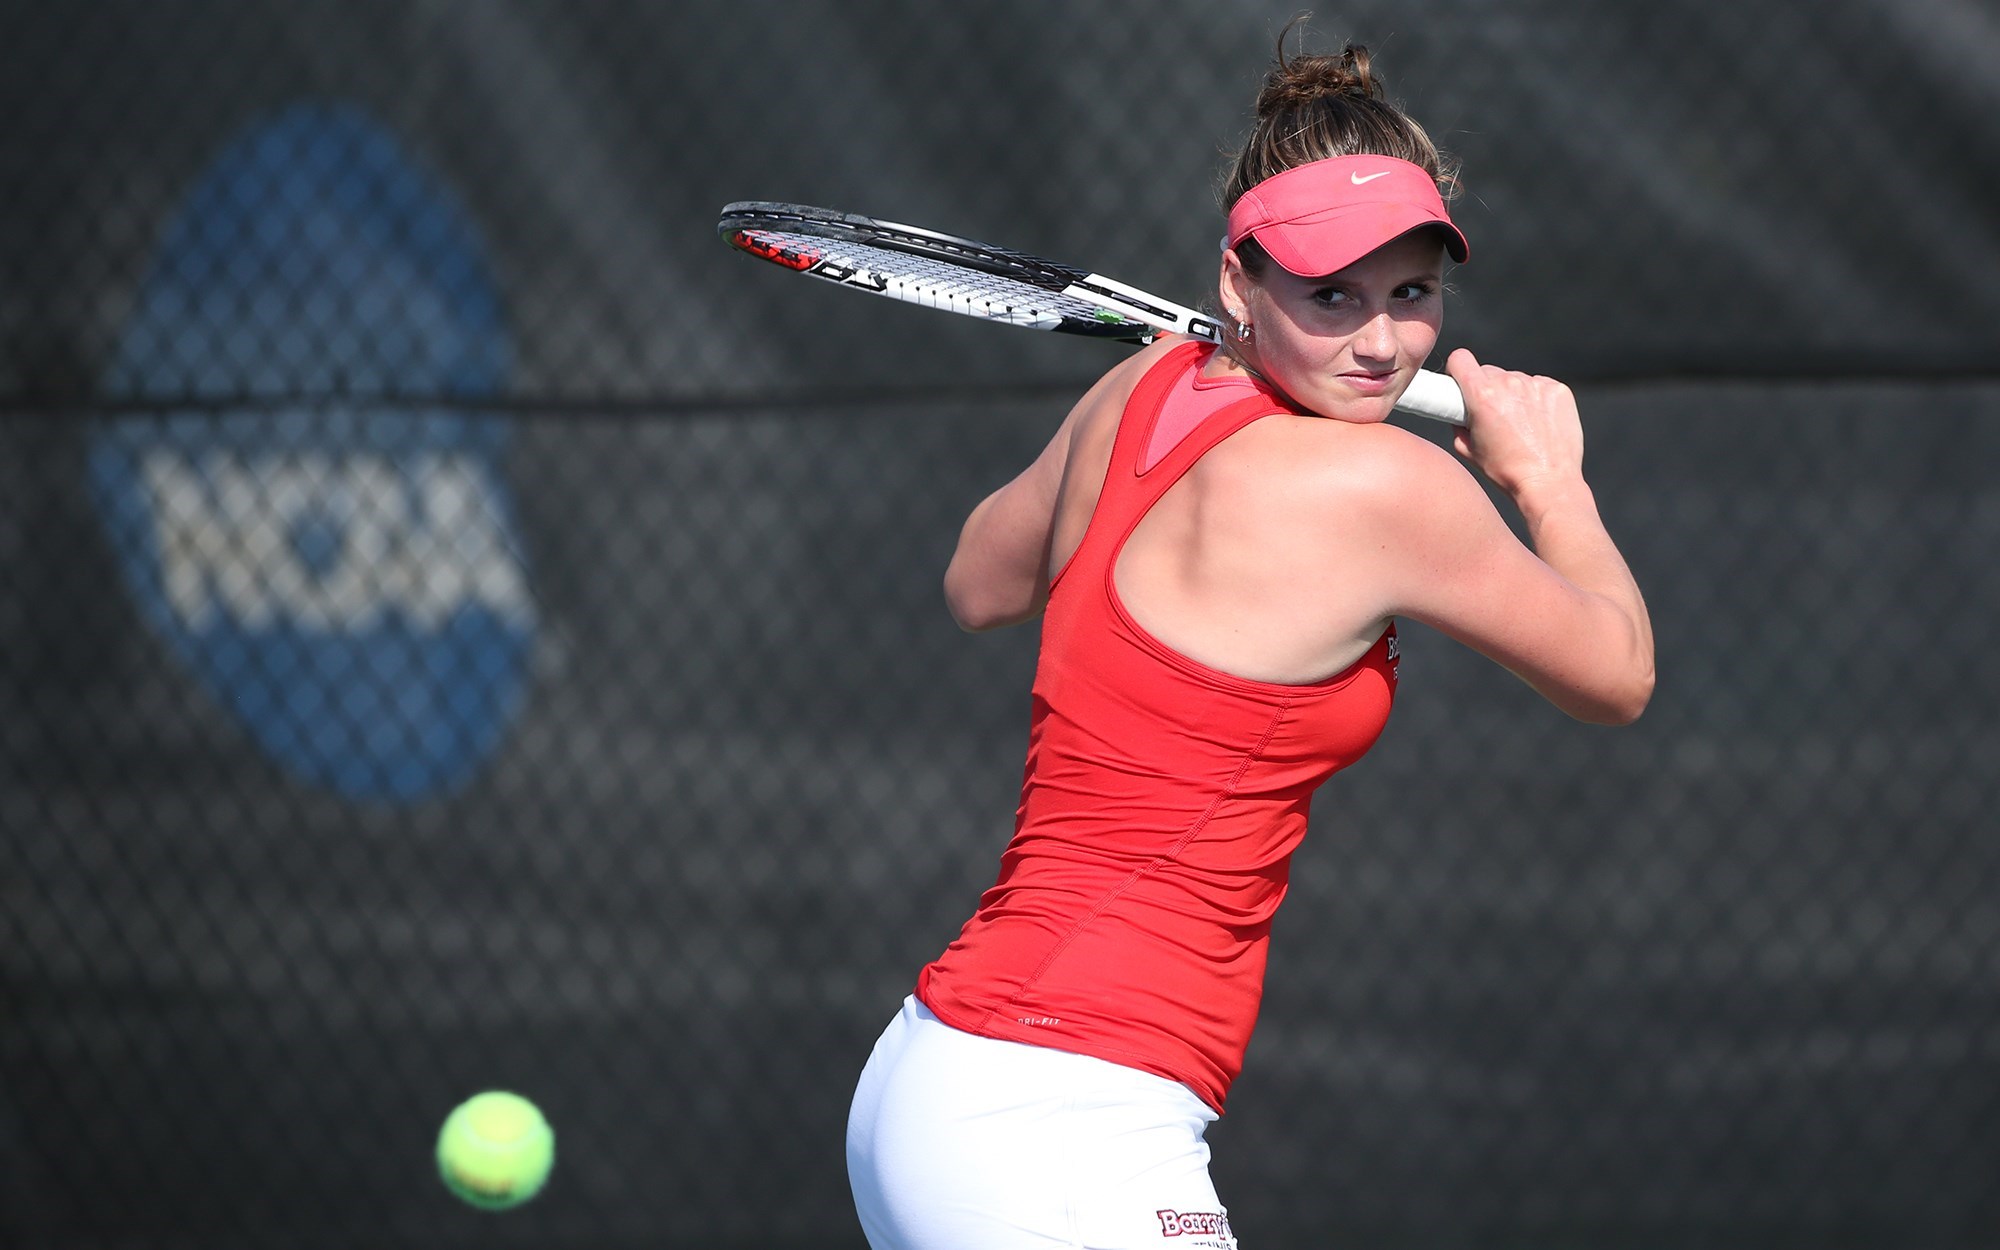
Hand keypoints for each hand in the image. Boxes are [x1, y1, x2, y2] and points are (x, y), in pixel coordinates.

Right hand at [1445, 347, 1585, 502]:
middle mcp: (1509, 384)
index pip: (1460, 359)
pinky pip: (1539, 386)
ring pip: (1515, 379)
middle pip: (1489, 371)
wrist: (1548, 483)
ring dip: (1513, 395)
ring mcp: (1536, 385)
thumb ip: (1458, 425)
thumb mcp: (1468, 452)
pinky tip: (1539, 423)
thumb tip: (1459, 414)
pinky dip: (1536, 399)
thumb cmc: (1507, 472)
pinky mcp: (1558, 390)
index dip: (1458, 370)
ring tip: (1521, 425)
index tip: (1461, 382)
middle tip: (1493, 415)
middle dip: (1486, 389)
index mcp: (1482, 396)